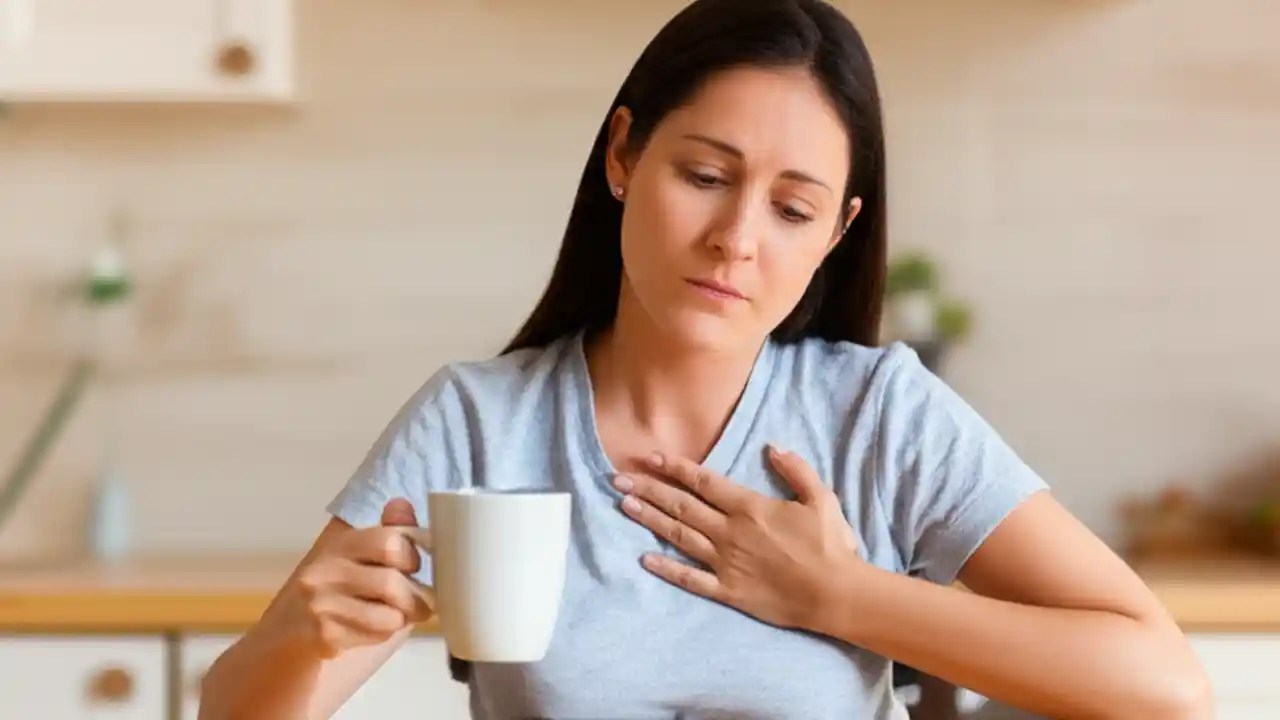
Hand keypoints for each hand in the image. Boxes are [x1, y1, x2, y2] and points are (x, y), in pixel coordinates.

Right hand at [290, 498, 433, 656]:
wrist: (287, 635)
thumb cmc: (334, 592)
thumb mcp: (357, 558)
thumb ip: (386, 532)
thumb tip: (402, 504)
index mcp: (340, 544)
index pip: (389, 541)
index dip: (411, 556)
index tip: (413, 567)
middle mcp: (325, 570)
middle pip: (391, 582)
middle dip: (416, 596)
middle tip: (420, 602)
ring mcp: (321, 604)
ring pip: (390, 614)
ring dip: (403, 618)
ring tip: (398, 616)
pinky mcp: (324, 636)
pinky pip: (377, 635)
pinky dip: (385, 634)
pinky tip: (373, 630)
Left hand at [614, 446, 862, 630]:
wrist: (835, 594)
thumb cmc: (830, 545)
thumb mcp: (820, 498)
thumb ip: (796, 469)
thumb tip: (773, 446)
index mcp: (749, 507)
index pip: (703, 482)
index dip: (675, 468)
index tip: (649, 457)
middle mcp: (730, 532)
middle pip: (681, 506)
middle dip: (649, 489)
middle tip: (619, 479)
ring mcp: (726, 563)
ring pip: (680, 537)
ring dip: (650, 520)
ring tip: (625, 506)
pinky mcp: (728, 591)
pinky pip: (691, 579)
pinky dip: (667, 569)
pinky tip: (645, 559)